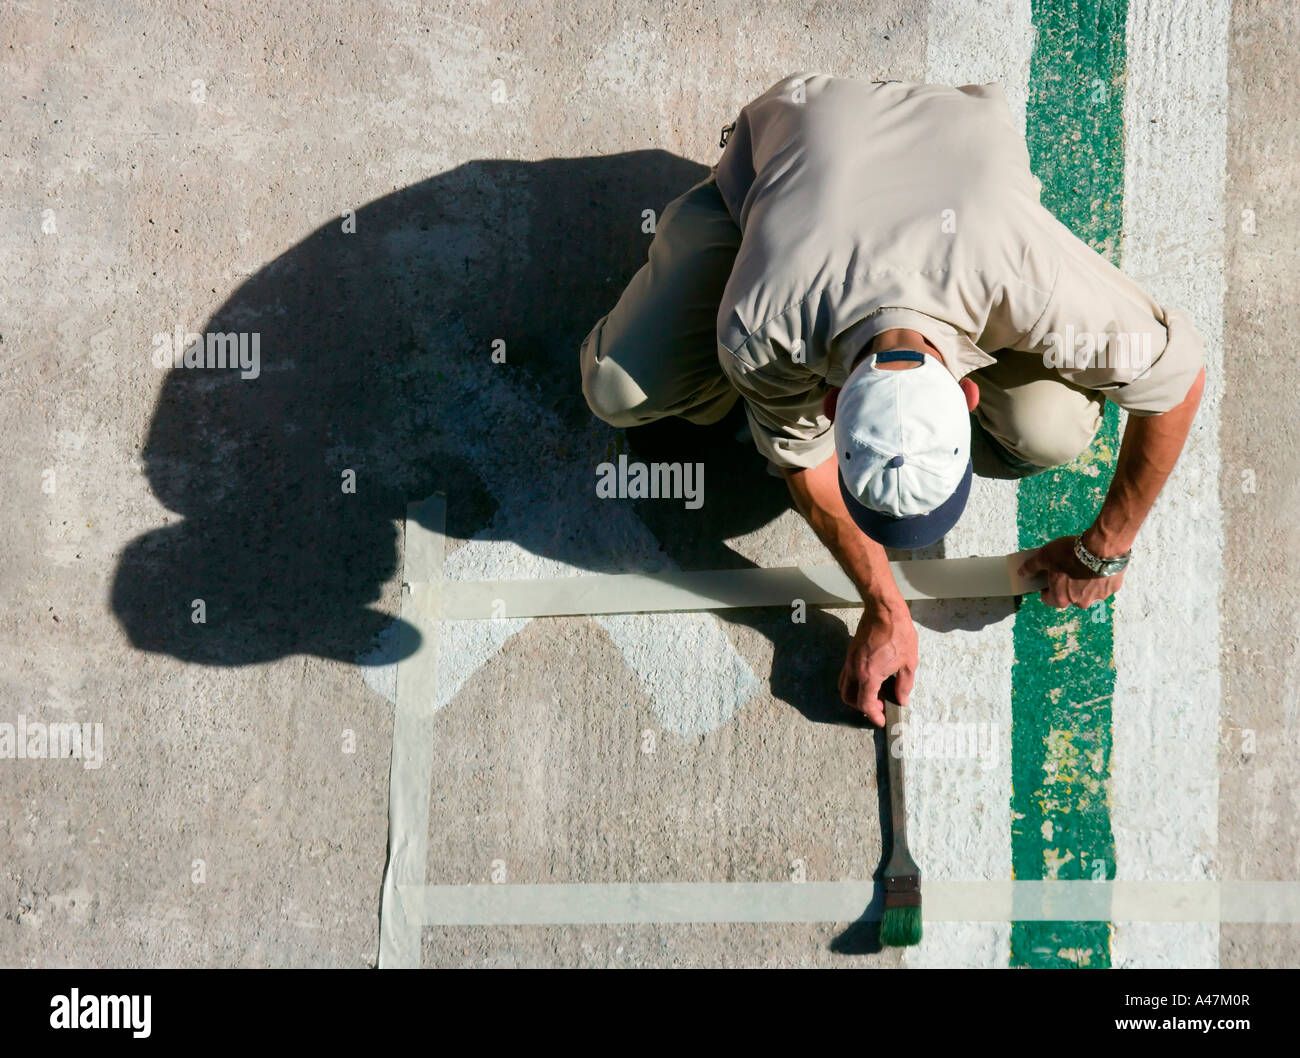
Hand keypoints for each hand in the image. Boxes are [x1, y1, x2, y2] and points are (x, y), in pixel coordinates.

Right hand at [840, 596, 917, 726]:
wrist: (884, 610)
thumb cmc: (898, 634)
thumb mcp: (908, 663)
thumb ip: (904, 685)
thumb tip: (901, 700)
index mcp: (869, 675)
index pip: (865, 704)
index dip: (874, 715)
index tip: (882, 720)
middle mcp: (854, 670)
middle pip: (848, 698)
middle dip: (862, 707)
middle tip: (879, 706)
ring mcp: (850, 661)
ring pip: (844, 686)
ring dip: (856, 695)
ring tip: (875, 694)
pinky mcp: (850, 653)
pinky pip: (845, 674)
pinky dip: (854, 683)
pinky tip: (870, 679)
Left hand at [1017, 535, 1125, 608]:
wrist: (1102, 547)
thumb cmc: (1071, 553)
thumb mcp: (1044, 556)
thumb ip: (1031, 567)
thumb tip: (1022, 573)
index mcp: (1061, 599)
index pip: (1048, 599)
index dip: (1046, 588)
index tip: (1048, 578)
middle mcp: (1080, 602)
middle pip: (1069, 596)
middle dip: (1067, 585)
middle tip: (1068, 568)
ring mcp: (1098, 597)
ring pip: (1088, 591)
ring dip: (1085, 582)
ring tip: (1084, 564)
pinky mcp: (1113, 588)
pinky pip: (1103, 584)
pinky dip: (1100, 577)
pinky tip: (1098, 564)